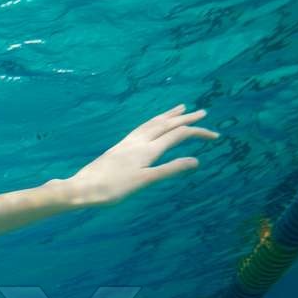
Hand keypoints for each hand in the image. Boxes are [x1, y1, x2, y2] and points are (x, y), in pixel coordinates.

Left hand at [66, 104, 216, 206]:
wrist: (81, 188)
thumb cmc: (112, 189)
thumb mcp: (145, 181)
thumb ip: (170, 169)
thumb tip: (196, 161)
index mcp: (147, 149)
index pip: (178, 134)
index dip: (198, 132)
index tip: (216, 136)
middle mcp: (138, 142)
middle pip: (166, 124)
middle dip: (185, 118)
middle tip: (203, 112)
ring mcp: (127, 143)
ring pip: (152, 123)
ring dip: (168, 115)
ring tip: (179, 108)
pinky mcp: (118, 147)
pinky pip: (141, 128)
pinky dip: (152, 122)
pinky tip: (150, 124)